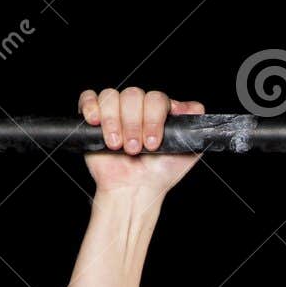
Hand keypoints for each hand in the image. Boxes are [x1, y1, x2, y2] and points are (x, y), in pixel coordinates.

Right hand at [80, 86, 205, 198]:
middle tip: (134, 149)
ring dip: (113, 121)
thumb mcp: (186, 153)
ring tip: (116, 146)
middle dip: (133, 124)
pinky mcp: (94, 117)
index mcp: (158, 112)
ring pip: (111, 96)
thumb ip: (194, 130)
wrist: (133, 191)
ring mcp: (115, 111)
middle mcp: (137, 108)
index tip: (152, 143)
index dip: (153, 118)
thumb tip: (197, 108)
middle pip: (133, 95)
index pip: (156, 98)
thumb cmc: (159, 175)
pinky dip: (90, 106)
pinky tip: (95, 122)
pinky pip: (88, 97)